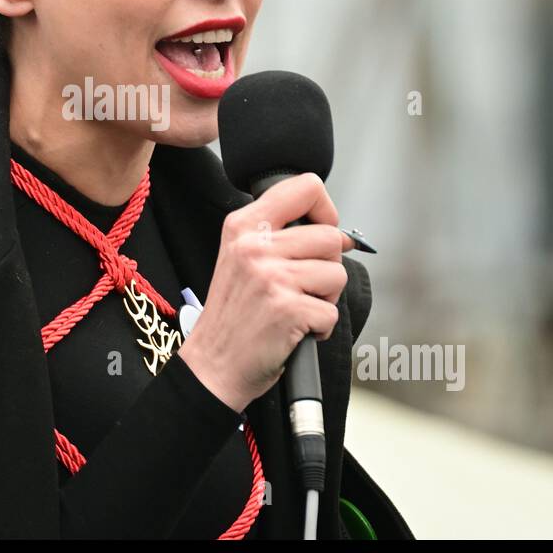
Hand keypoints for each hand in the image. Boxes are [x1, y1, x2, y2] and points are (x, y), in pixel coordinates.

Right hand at [177, 173, 352, 412]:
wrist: (212, 365)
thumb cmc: (233, 314)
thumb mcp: (240, 257)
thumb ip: (279, 234)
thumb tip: (339, 232)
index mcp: (243, 225)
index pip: (306, 186)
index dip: (325, 211)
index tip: (320, 231)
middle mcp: (255, 246)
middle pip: (331, 236)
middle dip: (327, 265)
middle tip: (301, 286)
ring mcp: (271, 277)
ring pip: (338, 274)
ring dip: (326, 298)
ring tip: (296, 307)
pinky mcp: (288, 309)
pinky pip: (332, 312)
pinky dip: (320, 327)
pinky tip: (295, 330)